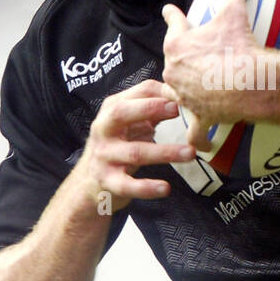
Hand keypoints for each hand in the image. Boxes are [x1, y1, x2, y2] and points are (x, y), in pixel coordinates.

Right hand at [72, 79, 195, 211]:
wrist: (88, 180)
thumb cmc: (117, 146)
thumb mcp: (130, 123)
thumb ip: (152, 110)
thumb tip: (183, 97)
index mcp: (112, 110)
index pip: (136, 93)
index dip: (160, 92)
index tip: (183, 95)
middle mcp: (103, 130)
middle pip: (121, 114)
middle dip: (150, 109)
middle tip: (178, 110)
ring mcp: (104, 156)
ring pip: (135, 152)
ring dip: (165, 152)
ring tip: (191, 153)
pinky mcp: (107, 181)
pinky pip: (128, 185)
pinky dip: (147, 187)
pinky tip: (166, 188)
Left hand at [161, 0, 260, 151]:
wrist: (246, 84)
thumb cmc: (237, 46)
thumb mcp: (235, 11)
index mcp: (179, 43)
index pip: (173, 22)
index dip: (172, 15)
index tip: (169, 11)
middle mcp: (175, 70)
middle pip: (172, 60)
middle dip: (178, 58)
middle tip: (191, 57)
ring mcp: (185, 95)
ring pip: (176, 94)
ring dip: (180, 96)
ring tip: (186, 98)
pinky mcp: (199, 116)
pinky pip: (196, 131)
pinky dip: (198, 139)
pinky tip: (202, 147)